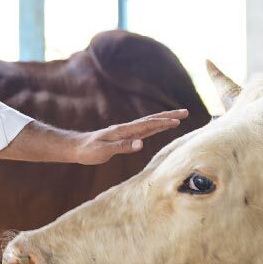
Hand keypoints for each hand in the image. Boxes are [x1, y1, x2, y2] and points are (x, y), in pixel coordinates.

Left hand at [73, 109, 189, 164]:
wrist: (76, 147)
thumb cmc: (88, 150)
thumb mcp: (103, 151)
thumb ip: (122, 147)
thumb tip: (141, 144)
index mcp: (123, 131)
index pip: (147, 125)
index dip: (163, 122)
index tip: (178, 120)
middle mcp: (127, 129)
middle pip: (152, 120)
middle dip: (169, 116)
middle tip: (186, 112)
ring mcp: (126, 132)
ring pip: (149, 123)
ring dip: (164, 120)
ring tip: (178, 118)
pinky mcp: (125, 136)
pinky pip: (144, 130)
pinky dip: (155, 127)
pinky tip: (160, 127)